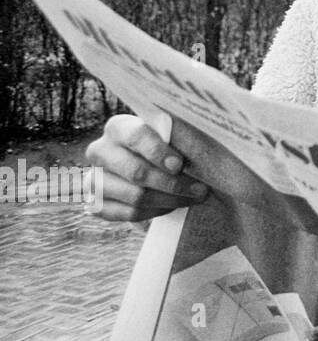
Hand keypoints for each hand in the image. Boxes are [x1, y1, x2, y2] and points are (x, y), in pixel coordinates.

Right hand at [85, 113, 208, 221]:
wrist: (142, 166)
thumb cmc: (162, 146)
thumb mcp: (167, 136)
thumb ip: (178, 137)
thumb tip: (201, 149)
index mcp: (118, 127)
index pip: (136, 136)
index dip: (158, 151)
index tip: (179, 165)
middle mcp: (100, 152)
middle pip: (136, 172)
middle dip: (172, 183)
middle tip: (200, 189)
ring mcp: (94, 179)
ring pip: (135, 196)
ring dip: (169, 200)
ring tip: (193, 198)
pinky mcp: (97, 204)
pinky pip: (129, 213)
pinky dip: (155, 212)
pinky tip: (172, 206)